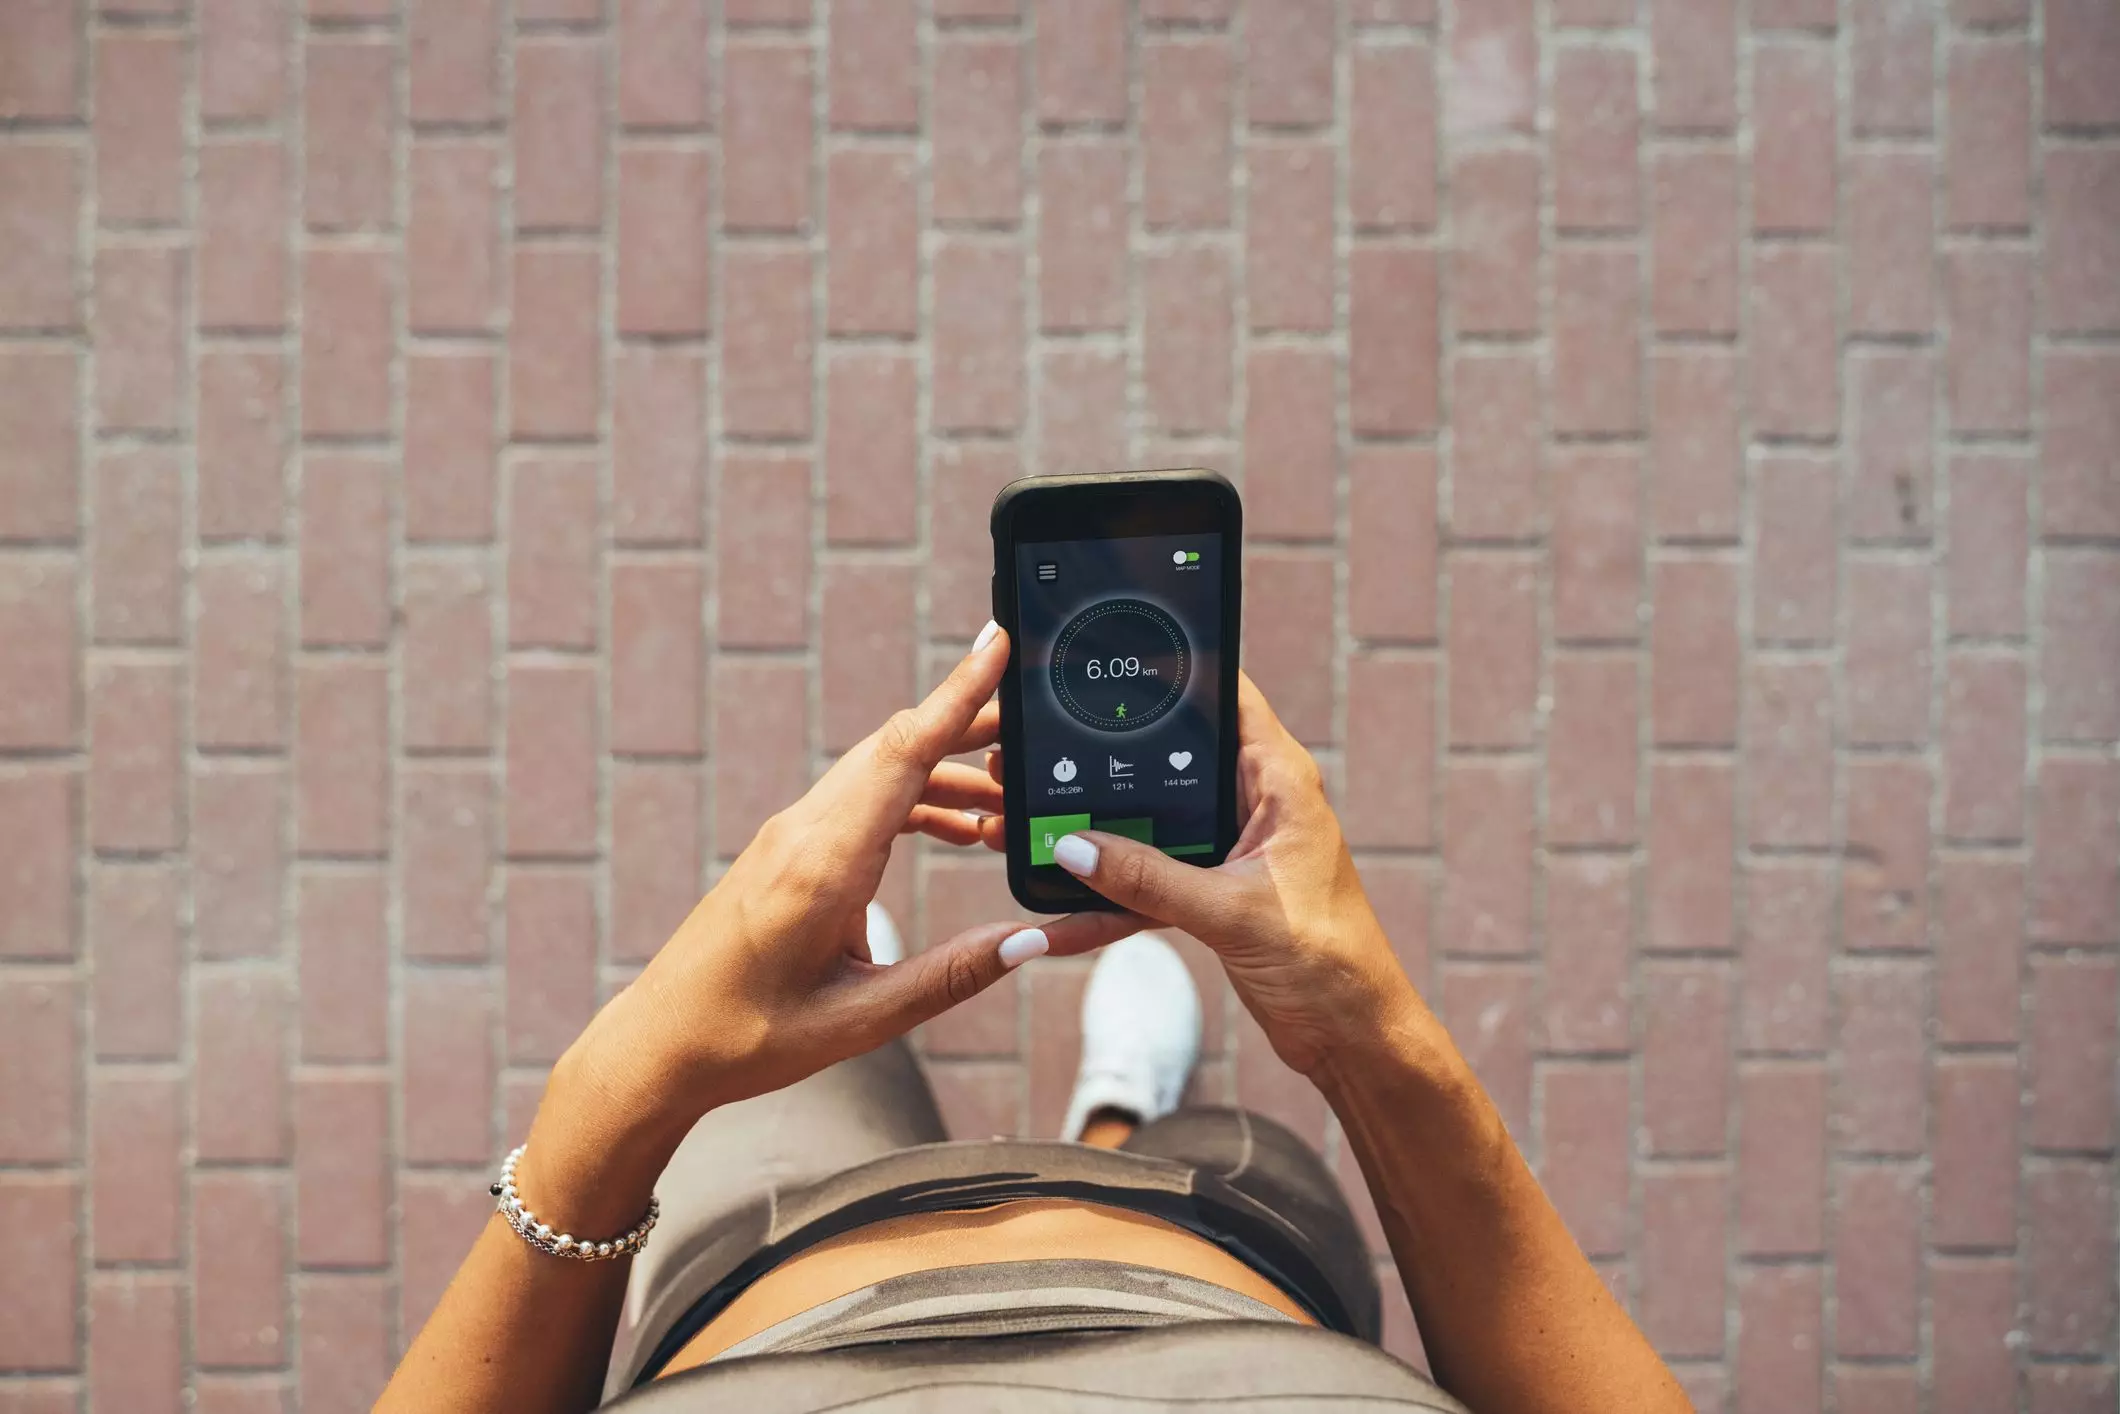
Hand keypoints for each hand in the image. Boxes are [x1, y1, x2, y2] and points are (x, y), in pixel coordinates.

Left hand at [530, 626, 1133, 1221]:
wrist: (659, 1045)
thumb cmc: (746, 1038)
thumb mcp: (861, 1019)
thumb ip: (951, 976)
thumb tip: (1032, 939)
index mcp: (823, 864)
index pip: (903, 752)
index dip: (957, 694)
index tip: (999, 643)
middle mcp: (803, 832)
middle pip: (900, 747)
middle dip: (974, 725)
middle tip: (1044, 725)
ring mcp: (790, 834)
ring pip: (883, 771)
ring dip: (949, 772)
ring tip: (1015, 801)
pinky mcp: (787, 849)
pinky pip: (863, 801)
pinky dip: (917, 800)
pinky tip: (959, 829)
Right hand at [1034, 673, 1420, 1078]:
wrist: (1353, 1037)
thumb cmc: (1328, 962)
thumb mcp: (1231, 913)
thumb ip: (1148, 879)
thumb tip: (1072, 846)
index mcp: (1280, 781)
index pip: (1227, 696)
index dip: (1176, 670)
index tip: (1112, 658)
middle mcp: (1256, 803)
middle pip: (1172, 757)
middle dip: (1110, 759)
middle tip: (1042, 750)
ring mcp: (1232, 848)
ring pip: (1152, 825)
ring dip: (1100, 837)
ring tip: (1032, 827)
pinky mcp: (1216, 893)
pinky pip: (1151, 882)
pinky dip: (1112, 900)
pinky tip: (1060, 920)